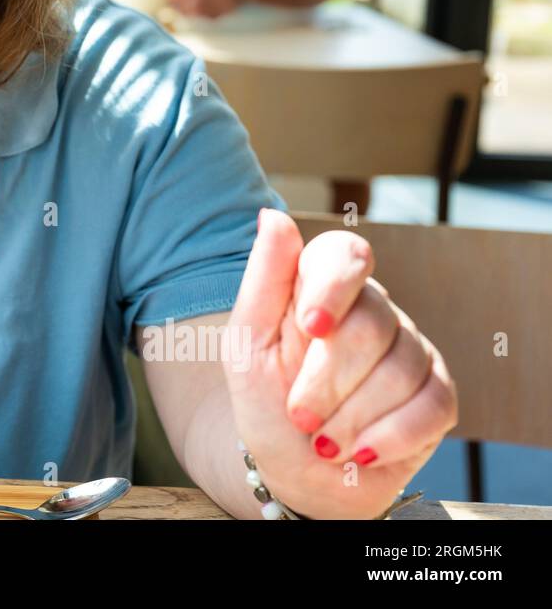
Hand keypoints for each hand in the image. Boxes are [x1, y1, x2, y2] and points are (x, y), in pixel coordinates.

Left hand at [222, 209, 457, 518]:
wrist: (291, 470)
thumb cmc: (264, 400)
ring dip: (350, 418)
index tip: (311, 327)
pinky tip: (359, 452)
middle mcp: (373, 309)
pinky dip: (387, 437)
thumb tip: (273, 215)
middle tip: (298, 414)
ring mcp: (411, 350)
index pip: (347, 254)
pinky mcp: (438, 395)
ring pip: (401, 370)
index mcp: (323, 286)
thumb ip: (263, 280)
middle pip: (371, 324)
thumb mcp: (247, 344)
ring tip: (322, 439)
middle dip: (327, 380)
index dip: (334, 287)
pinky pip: (432, 406)